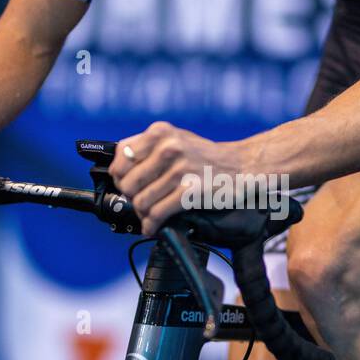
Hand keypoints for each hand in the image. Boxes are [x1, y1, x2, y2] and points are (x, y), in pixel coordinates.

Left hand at [110, 121, 236, 235]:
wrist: (240, 166)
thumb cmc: (204, 156)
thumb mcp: (175, 139)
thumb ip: (148, 149)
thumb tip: (118, 172)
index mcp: (160, 132)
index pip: (121, 158)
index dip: (120, 176)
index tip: (127, 184)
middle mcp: (168, 148)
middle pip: (128, 183)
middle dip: (131, 198)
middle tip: (140, 202)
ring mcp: (180, 170)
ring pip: (141, 201)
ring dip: (143, 214)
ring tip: (149, 215)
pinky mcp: (190, 191)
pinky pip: (158, 213)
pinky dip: (152, 224)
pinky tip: (154, 226)